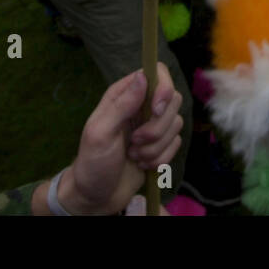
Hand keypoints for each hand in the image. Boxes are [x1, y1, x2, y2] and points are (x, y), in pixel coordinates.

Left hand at [50, 64, 184, 215]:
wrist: (96, 196)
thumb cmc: (92, 163)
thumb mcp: (100, 133)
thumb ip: (121, 104)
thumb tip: (143, 77)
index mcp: (124, 95)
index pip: (157, 73)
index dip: (163, 88)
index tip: (156, 110)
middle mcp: (141, 106)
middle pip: (172, 100)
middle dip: (157, 128)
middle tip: (134, 142)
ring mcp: (153, 125)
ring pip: (176, 124)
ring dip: (156, 147)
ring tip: (134, 156)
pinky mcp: (161, 144)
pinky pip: (176, 144)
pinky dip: (161, 158)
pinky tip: (142, 164)